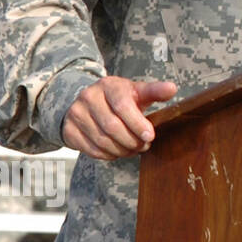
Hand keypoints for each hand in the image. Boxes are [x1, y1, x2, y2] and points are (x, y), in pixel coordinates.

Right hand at [62, 77, 177, 160]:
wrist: (88, 102)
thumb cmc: (119, 98)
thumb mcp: (136, 91)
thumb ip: (154, 91)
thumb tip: (172, 88)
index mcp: (109, 85)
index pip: (122, 105)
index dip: (137, 123)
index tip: (150, 136)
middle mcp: (89, 97)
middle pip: (112, 126)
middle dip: (132, 141)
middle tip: (144, 146)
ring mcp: (76, 113)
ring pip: (102, 140)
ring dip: (122, 150)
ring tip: (133, 150)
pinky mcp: (69, 130)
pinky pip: (91, 149)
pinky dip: (108, 155)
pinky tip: (118, 152)